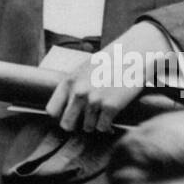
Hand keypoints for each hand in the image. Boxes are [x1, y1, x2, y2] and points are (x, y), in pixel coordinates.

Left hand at [44, 22, 170, 132]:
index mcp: (69, 82)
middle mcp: (79, 92)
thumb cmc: (108, 63)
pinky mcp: (111, 107)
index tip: (67, 115)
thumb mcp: (83, 70)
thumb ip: (72, 87)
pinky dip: (107, 126)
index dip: (59, 116)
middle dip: (75, 125)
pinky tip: (111, 117)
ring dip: (95, 123)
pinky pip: (103, 128)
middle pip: (66, 125)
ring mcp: (94, 101)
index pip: (51, 111)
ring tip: (102, 112)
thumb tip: (65, 108)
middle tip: (84, 120)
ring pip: (87, 128)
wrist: (132, 56)